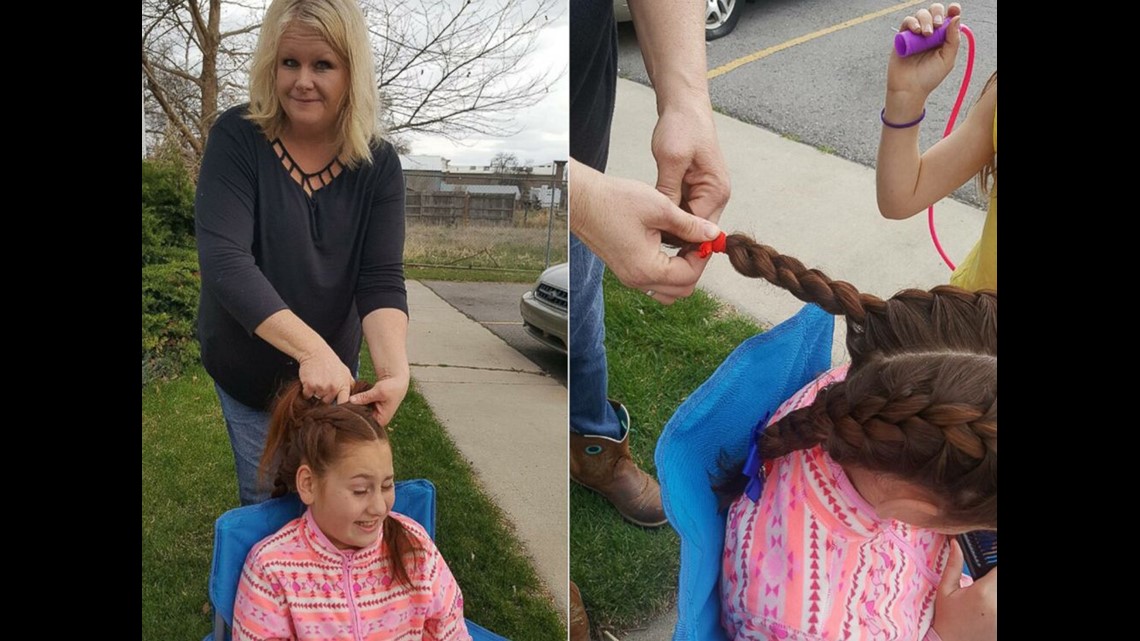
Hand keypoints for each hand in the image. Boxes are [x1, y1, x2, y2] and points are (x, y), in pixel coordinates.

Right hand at [298, 349, 353, 404]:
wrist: (315, 352)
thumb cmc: (330, 362)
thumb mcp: (345, 371)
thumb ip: (349, 384)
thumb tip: (353, 396)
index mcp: (343, 385)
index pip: (344, 402)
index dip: (340, 406)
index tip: (337, 406)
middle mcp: (333, 388)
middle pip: (328, 402)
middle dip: (325, 396)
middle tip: (323, 384)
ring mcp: (321, 387)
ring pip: (317, 399)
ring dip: (316, 393)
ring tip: (318, 381)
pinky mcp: (310, 386)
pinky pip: (307, 395)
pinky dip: (307, 391)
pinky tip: (310, 381)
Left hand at [349, 372, 409, 426]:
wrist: (397, 379)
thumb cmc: (392, 387)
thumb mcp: (378, 392)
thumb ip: (364, 397)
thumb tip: (350, 400)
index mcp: (382, 420)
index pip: (365, 424)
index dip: (356, 418)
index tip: (347, 411)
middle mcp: (378, 418)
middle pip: (362, 419)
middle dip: (354, 412)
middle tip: (345, 405)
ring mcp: (374, 412)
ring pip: (360, 412)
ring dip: (355, 406)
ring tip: (347, 401)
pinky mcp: (371, 406)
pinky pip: (361, 406)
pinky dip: (357, 402)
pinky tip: (351, 398)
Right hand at [569, 159, 722, 303]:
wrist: (582, 200)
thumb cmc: (613, 201)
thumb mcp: (660, 208)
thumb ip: (690, 225)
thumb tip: (712, 234)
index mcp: (647, 269)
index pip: (689, 276)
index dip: (703, 256)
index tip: (708, 237)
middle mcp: (637, 279)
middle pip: (682, 290)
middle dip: (695, 266)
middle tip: (698, 240)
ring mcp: (630, 277)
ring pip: (668, 290)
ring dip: (682, 271)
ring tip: (684, 243)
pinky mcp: (626, 270)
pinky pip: (655, 281)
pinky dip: (668, 269)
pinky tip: (668, 244)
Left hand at [651, 99, 730, 238]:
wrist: (685, 107)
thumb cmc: (682, 127)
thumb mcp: (671, 160)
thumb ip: (669, 191)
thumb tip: (665, 220)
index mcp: (716, 192)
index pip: (699, 230)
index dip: (676, 238)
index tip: (651, 243)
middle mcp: (716, 196)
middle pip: (695, 229)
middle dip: (673, 233)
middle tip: (644, 238)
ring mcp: (707, 193)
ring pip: (687, 221)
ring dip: (670, 223)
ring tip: (645, 228)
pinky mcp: (696, 189)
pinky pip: (683, 209)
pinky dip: (669, 212)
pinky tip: (650, 214)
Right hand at [886, 3, 961, 100]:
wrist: (909, 89)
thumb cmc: (928, 78)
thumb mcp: (947, 60)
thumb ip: (953, 40)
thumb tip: (956, 18)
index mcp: (943, 38)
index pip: (949, 18)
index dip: (952, 10)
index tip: (954, 9)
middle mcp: (930, 33)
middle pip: (935, 11)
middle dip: (937, 13)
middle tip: (938, 25)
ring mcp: (916, 34)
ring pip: (921, 14)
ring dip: (925, 19)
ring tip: (925, 33)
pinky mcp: (902, 37)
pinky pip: (907, 21)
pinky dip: (912, 22)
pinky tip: (916, 31)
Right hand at [931, 539, 996, 640]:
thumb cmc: (947, 618)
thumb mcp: (946, 590)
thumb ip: (954, 565)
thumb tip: (956, 543)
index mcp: (983, 592)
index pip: (999, 568)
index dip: (994, 565)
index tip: (990, 567)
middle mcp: (998, 604)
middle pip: (1003, 581)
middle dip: (995, 579)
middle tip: (987, 583)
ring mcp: (1003, 616)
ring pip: (1003, 592)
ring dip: (997, 591)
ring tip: (987, 597)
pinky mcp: (1004, 625)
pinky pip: (1002, 606)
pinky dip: (997, 605)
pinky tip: (989, 608)